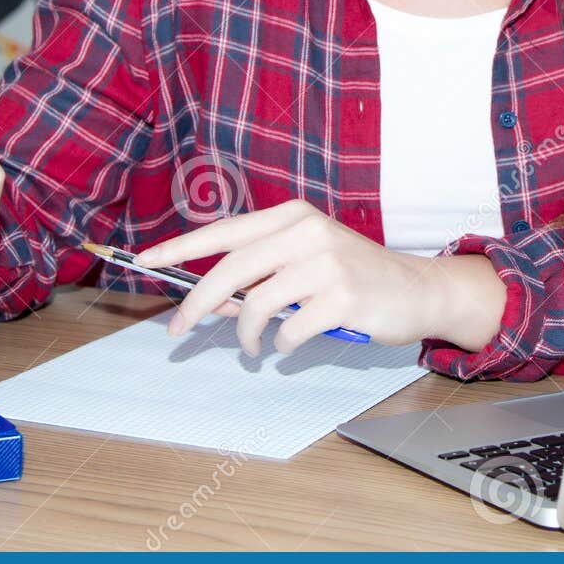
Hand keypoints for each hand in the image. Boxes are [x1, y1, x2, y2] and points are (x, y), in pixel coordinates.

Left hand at [133, 199, 505, 355]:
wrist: (418, 290)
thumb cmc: (355, 277)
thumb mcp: (307, 260)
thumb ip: (262, 274)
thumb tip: (209, 303)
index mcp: (293, 217)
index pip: (224, 231)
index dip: (181, 246)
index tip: (146, 260)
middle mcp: (306, 232)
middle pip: (230, 270)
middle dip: (197, 305)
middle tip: (179, 330)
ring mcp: (326, 263)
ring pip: (255, 306)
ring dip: (244, 336)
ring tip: (251, 347)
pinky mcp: (342, 297)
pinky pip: (287, 330)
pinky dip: (281, 345)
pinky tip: (291, 344)